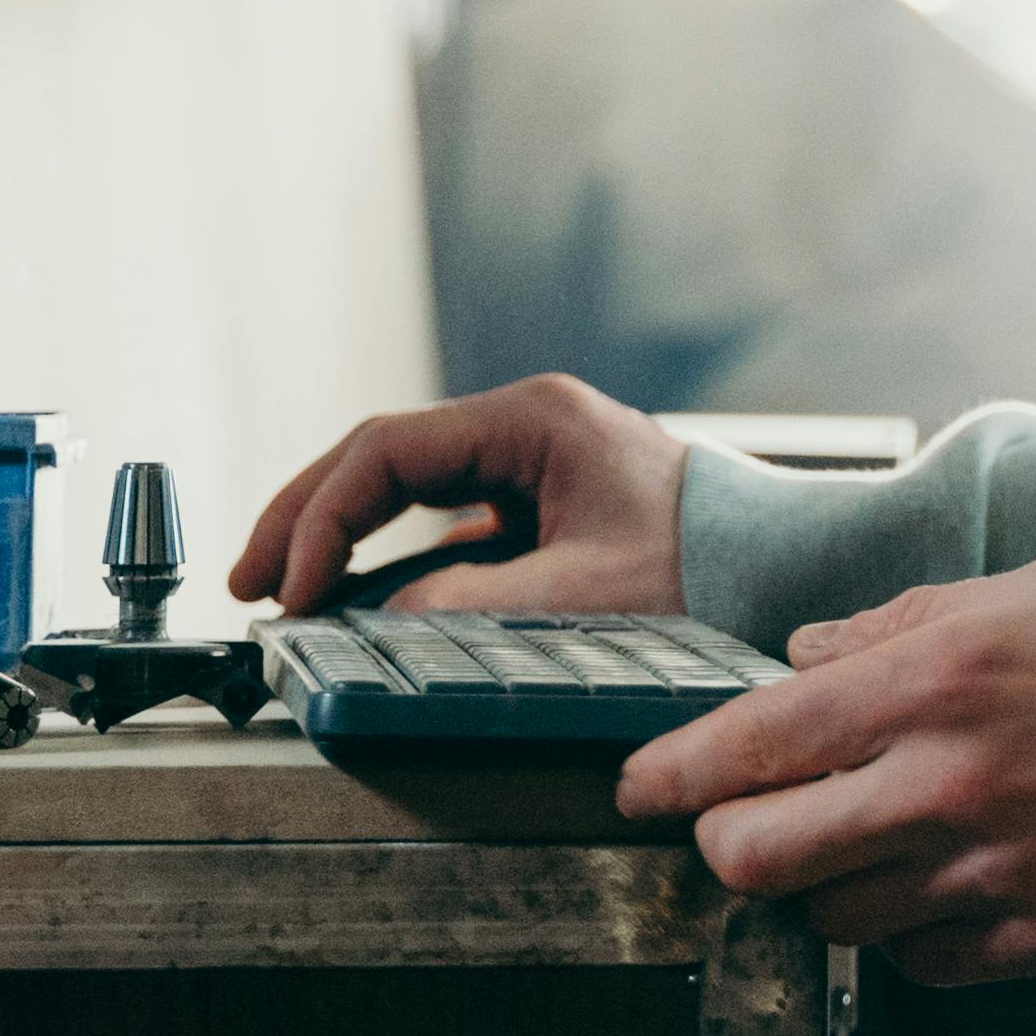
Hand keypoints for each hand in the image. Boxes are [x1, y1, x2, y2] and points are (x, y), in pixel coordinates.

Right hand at [232, 376, 688, 617]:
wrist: (787, 566)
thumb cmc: (709, 568)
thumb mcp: (585, 596)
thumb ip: (473, 603)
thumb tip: (384, 615)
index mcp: (530, 420)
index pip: (388, 451)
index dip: (322, 517)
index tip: (286, 586)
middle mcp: (523, 427)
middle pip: (382, 457)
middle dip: (308, 517)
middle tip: (248, 581)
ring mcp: (530, 462)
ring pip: (405, 486)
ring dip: (341, 535)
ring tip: (280, 588)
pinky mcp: (540, 504)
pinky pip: (442, 520)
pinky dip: (391, 556)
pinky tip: (354, 597)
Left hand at [615, 560, 1035, 984]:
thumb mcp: (1011, 593)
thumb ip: (888, 630)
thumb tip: (797, 663)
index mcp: (929, 686)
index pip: (749, 745)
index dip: (669, 774)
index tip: (637, 787)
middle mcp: (943, 789)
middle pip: (758, 857)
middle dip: (724, 842)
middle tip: (737, 823)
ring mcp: (989, 877)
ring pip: (831, 920)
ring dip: (822, 887)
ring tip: (864, 841)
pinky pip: (921, 965)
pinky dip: (908, 932)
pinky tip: (939, 881)